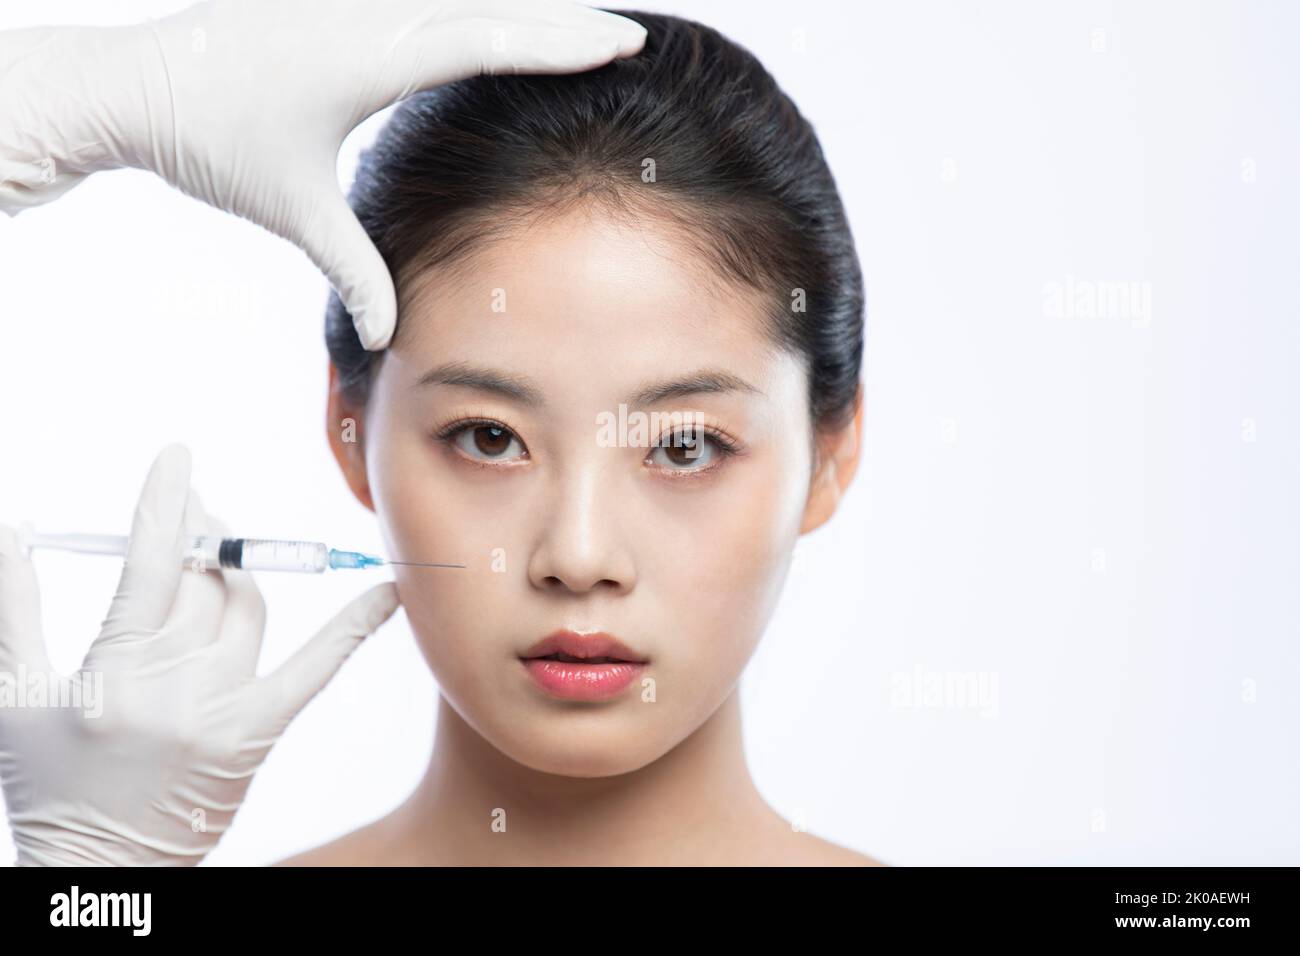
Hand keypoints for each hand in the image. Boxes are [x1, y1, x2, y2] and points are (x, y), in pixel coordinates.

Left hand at [0, 0, 646, 348]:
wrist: (127, 85)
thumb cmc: (209, 140)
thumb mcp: (293, 210)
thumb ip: (354, 271)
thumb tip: (390, 337)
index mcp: (368, 53)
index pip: (489, 37)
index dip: (561, 41)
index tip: (621, 41)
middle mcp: (364, 11)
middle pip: (487, 4)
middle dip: (559, 20)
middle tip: (624, 34)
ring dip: (516, 9)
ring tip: (572, 29)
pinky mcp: (326, 1)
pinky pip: (417, 0)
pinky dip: (466, 11)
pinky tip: (488, 22)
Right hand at [0, 443, 399, 864]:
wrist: (100, 866)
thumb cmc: (48, 778)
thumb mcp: (13, 693)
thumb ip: (13, 606)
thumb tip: (13, 528)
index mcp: (113, 669)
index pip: (148, 564)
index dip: (165, 504)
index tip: (179, 456)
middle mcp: (174, 686)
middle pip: (201, 581)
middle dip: (198, 538)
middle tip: (193, 515)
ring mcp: (223, 711)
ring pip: (245, 609)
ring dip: (233, 573)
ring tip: (214, 558)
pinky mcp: (259, 735)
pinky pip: (317, 668)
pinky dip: (355, 625)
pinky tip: (389, 590)